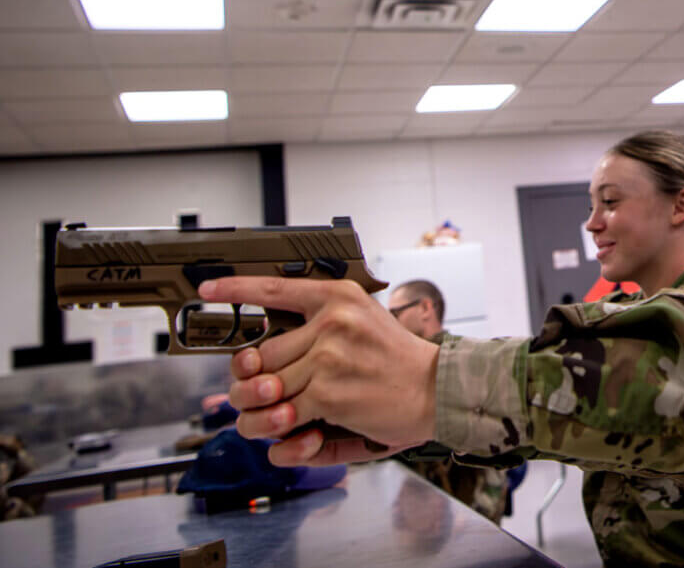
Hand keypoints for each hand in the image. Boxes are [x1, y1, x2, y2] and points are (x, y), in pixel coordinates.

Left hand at [200, 276, 439, 466]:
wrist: (437, 390)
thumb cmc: (400, 362)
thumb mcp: (365, 321)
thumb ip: (320, 326)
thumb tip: (266, 351)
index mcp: (338, 297)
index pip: (275, 288)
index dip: (236, 290)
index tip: (209, 287)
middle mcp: (330, 321)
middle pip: (260, 354)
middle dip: (256, 383)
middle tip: (270, 396)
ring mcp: (327, 356)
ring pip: (266, 388)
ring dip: (270, 412)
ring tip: (286, 417)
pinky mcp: (328, 392)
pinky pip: (284, 415)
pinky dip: (290, 432)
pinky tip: (308, 432)